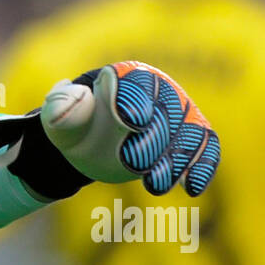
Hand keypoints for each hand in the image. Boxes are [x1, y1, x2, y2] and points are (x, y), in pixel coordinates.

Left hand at [40, 61, 219, 196]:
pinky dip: (202, 167)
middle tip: (133, 164)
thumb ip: (62, 107)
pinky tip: (192, 188)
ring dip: (176, 161)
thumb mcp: (58, 118)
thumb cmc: (74, 126)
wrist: (90, 145)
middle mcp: (159, 91)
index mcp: (126, 77)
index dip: (136, 101)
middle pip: (166, 112)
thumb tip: (79, 96)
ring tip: (154, 185)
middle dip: (152, 140)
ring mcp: (178, 116)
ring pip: (189, 134)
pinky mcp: (188, 139)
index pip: (137, 83)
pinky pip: (206, 149)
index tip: (131, 123)